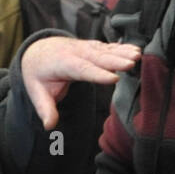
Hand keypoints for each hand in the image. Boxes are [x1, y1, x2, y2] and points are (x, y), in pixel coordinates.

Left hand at [19, 37, 141, 128]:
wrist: (38, 52)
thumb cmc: (39, 75)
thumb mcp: (36, 93)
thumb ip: (45, 109)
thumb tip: (49, 126)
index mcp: (61, 63)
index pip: (81, 69)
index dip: (97, 74)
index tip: (113, 78)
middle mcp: (74, 52)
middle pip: (96, 57)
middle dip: (114, 60)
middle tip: (131, 64)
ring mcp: (84, 48)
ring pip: (104, 50)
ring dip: (122, 52)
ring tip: (137, 55)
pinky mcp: (91, 47)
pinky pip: (107, 47)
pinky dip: (122, 48)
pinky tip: (136, 50)